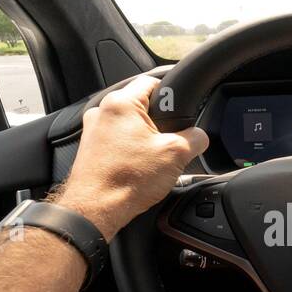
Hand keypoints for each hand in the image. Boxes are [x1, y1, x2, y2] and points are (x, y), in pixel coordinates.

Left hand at [54, 74, 208, 239]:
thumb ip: (195, 138)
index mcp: (121, 104)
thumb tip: (200, 137)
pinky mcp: (91, 149)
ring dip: (144, 138)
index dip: (172, 94)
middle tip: (170, 142)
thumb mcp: (176, 155)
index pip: (152, 81)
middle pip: (141, 105)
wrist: (95, 210)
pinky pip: (117, 141)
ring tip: (154, 160)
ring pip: (129, 125)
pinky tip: (139, 169)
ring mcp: (93, 131)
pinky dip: (130, 151)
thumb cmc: (125, 181)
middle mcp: (102, 112)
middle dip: (159, 122)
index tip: (180, 110)